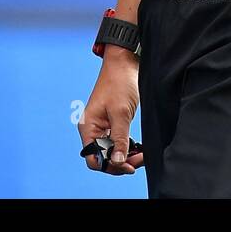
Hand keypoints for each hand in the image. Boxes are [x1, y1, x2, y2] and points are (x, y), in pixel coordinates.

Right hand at [79, 49, 143, 174]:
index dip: (109, 166)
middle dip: (121, 162)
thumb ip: (119, 139)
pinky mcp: (113, 125)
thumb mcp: (120, 113)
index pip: (93, 158)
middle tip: (140, 160)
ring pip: (113, 152)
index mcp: (88, 127)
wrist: (124, 64)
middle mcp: (93, 130)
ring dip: (127, 157)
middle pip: (104, 158)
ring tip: (142, 155)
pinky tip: (139, 148)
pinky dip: (129, 148)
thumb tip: (118, 162)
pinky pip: (118, 143)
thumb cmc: (118, 84)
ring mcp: (103, 128)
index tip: (127, 166)